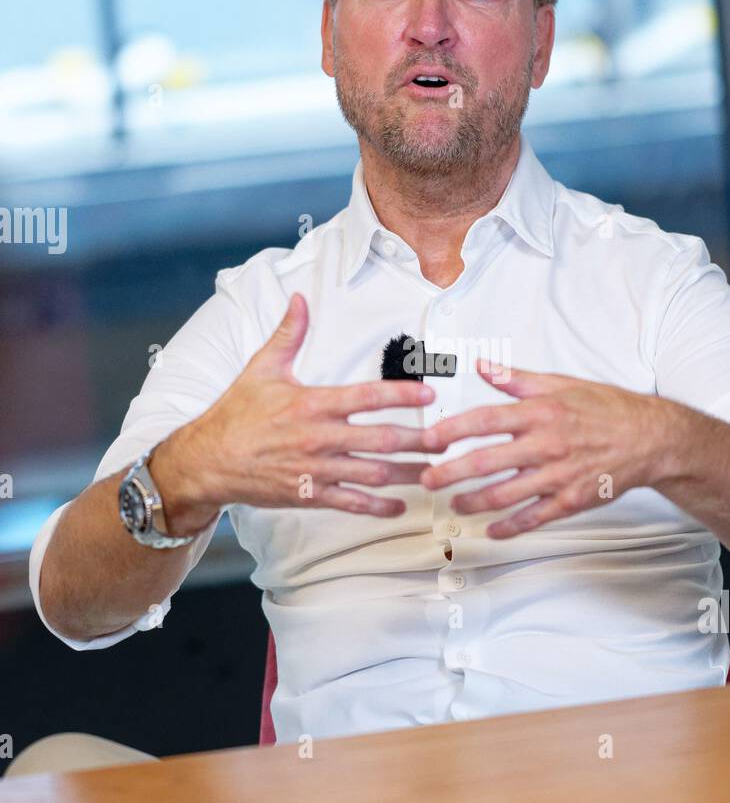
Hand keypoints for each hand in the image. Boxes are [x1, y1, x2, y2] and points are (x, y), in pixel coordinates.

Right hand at [156, 293, 443, 526]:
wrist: (207, 461)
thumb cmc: (236, 413)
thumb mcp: (261, 368)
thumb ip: (287, 334)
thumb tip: (299, 297)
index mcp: (311, 403)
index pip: (366, 396)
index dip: (401, 394)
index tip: (431, 392)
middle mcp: (318, 437)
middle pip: (379, 439)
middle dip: (418, 441)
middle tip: (449, 440)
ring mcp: (315, 469)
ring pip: (372, 474)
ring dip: (407, 474)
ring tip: (437, 474)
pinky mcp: (309, 494)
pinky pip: (351, 503)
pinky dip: (378, 505)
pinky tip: (402, 505)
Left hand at [418, 359, 677, 537]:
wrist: (651, 438)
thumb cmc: (606, 408)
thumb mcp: (562, 384)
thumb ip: (517, 380)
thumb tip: (483, 366)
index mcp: (541, 412)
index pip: (486, 420)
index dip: (452, 431)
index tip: (427, 440)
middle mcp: (547, 444)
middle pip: (488, 462)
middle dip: (451, 473)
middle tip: (427, 480)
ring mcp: (559, 476)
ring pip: (506, 495)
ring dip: (474, 502)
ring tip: (454, 504)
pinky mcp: (572, 500)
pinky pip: (534, 518)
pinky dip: (510, 527)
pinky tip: (491, 531)